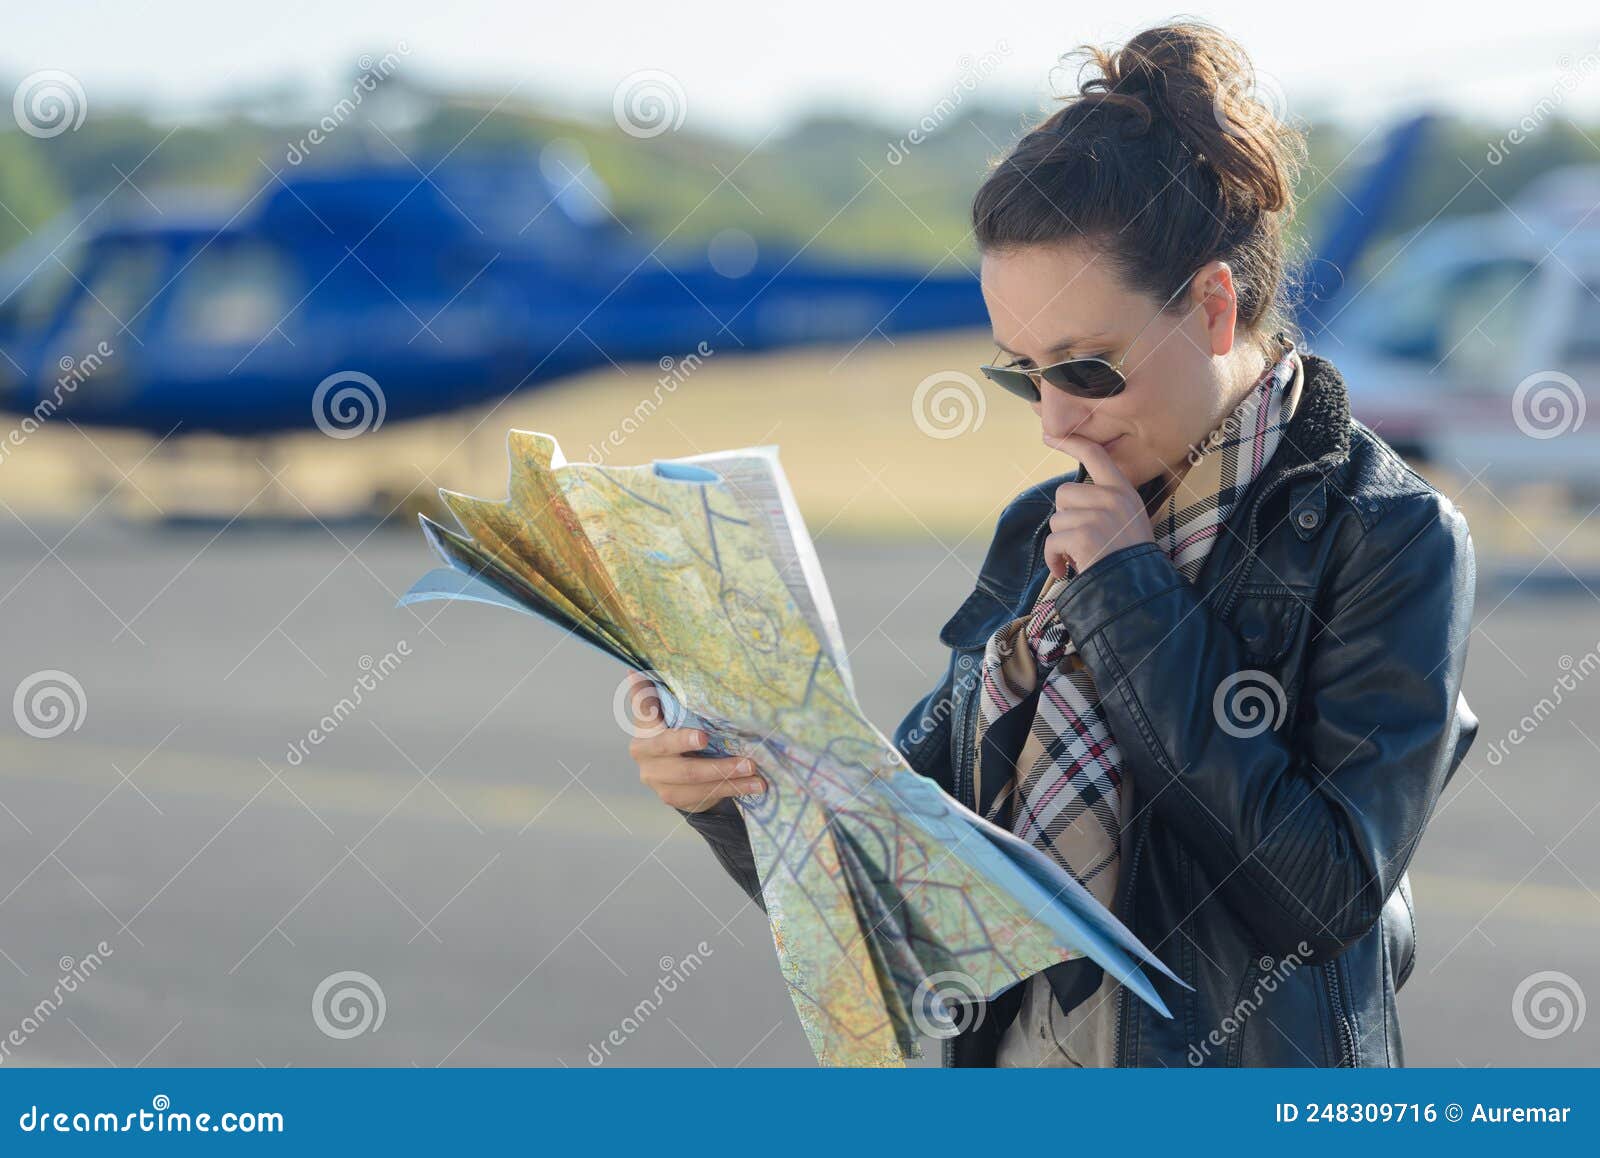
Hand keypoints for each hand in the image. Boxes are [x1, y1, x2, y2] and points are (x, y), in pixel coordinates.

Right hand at [624, 671, 765, 811]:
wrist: (677, 776)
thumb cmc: (681, 730)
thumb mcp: (675, 712)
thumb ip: (667, 694)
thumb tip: (643, 667)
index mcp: (644, 724)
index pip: (643, 707)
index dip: (644, 696)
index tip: (651, 683)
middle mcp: (643, 751)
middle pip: (665, 746)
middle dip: (686, 741)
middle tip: (707, 737)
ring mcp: (655, 777)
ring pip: (690, 776)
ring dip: (724, 772)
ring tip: (752, 768)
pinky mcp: (672, 796)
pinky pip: (704, 793)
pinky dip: (732, 788)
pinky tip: (754, 785)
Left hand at [1041, 433, 1155, 580]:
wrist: (1140, 588)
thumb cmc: (1129, 557)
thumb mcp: (1127, 519)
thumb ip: (1104, 501)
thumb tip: (1067, 498)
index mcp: (1123, 490)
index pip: (1095, 454)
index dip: (1070, 442)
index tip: (1048, 435)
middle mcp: (1112, 498)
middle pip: (1064, 493)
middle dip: (1065, 517)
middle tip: (1082, 538)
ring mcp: (1099, 516)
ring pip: (1056, 519)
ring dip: (1061, 541)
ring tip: (1080, 556)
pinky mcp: (1084, 536)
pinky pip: (1052, 541)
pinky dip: (1053, 559)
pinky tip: (1065, 569)